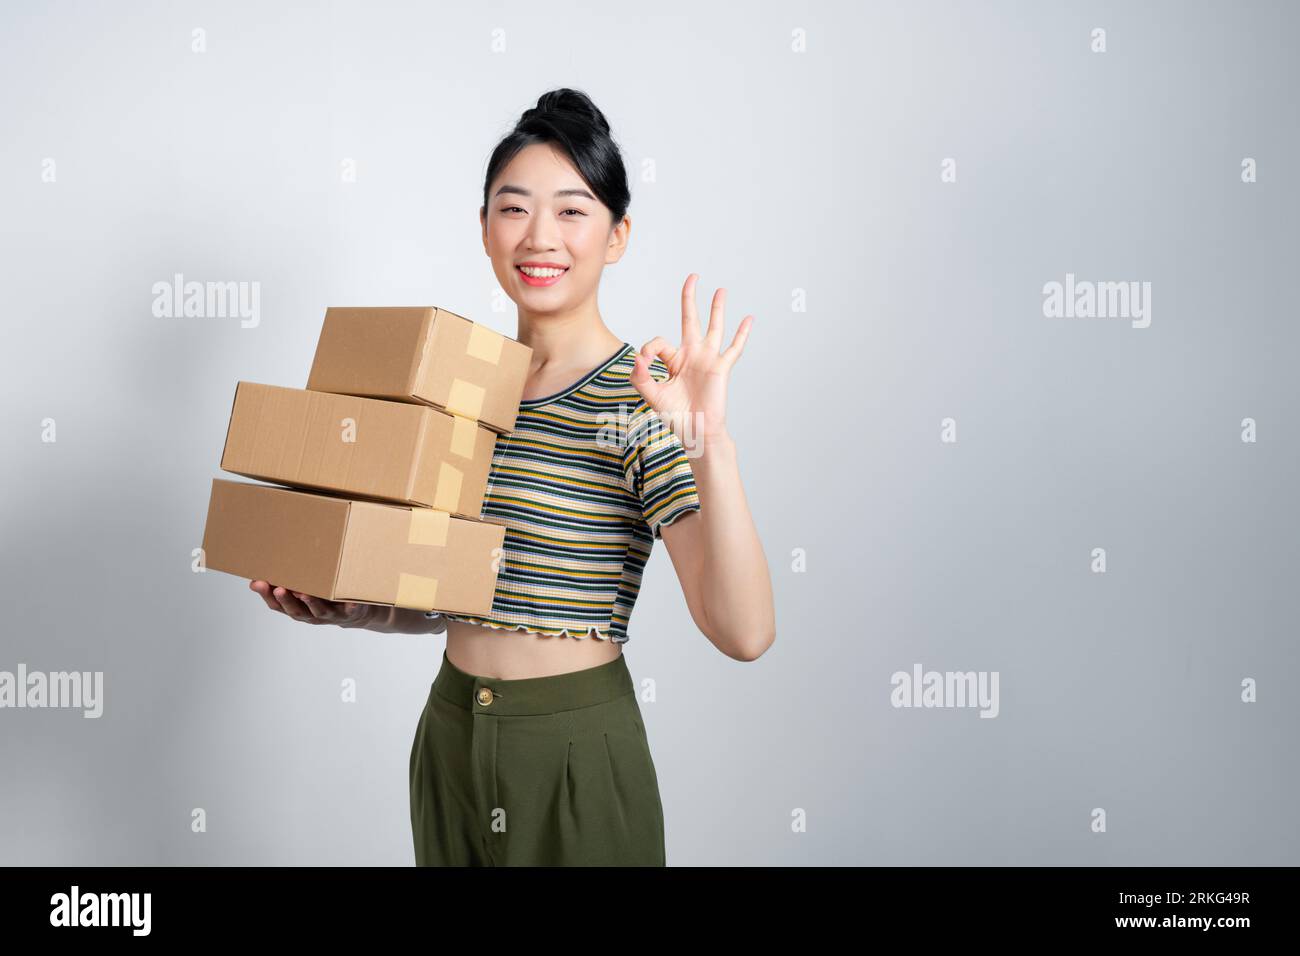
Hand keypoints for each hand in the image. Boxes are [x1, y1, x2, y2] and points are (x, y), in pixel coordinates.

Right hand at [249, 580, 375, 628]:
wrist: (355, 613)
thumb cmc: (324, 599)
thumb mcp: (302, 593)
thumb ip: (284, 586)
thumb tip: (255, 578)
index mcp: (298, 609)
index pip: (277, 606)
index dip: (267, 596)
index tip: (258, 583)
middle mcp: (312, 615)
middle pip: (297, 611)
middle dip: (286, 600)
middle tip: (278, 588)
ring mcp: (331, 614)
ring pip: (319, 611)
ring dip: (311, 603)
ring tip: (304, 593)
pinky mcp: (350, 612)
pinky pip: (349, 609)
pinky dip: (348, 606)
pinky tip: (347, 600)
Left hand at [629, 273, 751, 446]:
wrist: (696, 432)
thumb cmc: (676, 417)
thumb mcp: (652, 395)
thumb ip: (641, 377)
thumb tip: (638, 357)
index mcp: (674, 361)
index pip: (659, 342)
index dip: (648, 349)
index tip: (644, 363)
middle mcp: (692, 356)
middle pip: (690, 320)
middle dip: (689, 298)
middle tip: (693, 277)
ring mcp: (708, 360)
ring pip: (714, 327)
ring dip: (717, 308)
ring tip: (721, 290)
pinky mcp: (721, 368)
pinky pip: (734, 348)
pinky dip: (742, 334)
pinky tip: (749, 319)